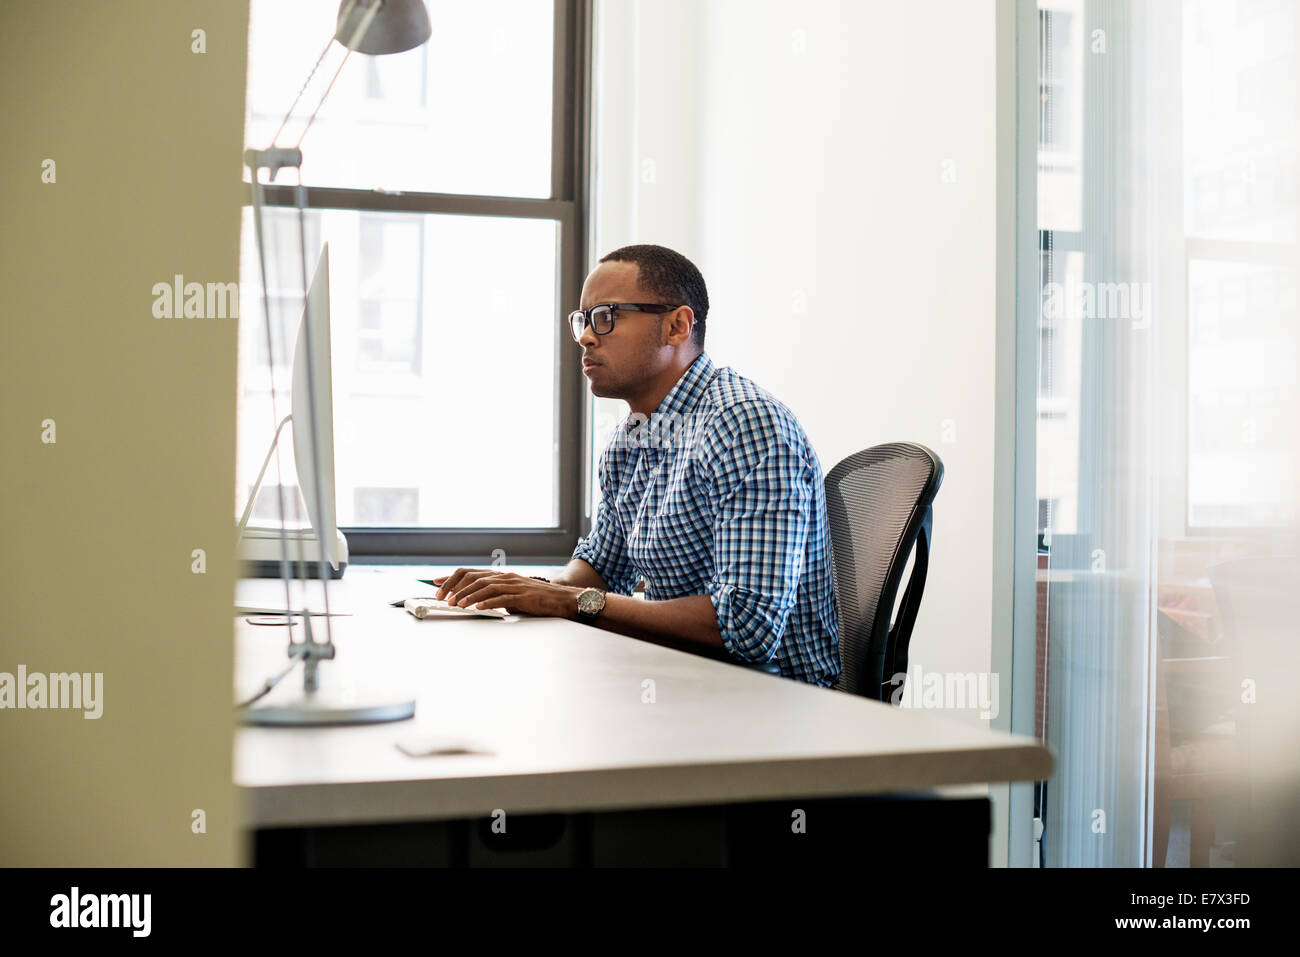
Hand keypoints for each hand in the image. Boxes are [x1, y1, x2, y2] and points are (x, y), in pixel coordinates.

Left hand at [432, 569, 580, 617]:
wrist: (563, 600)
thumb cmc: (537, 600)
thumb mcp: (512, 596)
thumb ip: (496, 597)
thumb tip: (477, 604)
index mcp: (501, 576)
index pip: (471, 572)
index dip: (452, 577)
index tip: (436, 584)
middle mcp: (505, 577)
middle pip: (474, 577)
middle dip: (455, 587)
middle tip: (443, 598)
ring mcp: (514, 585)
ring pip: (485, 587)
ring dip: (469, 596)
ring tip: (456, 604)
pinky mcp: (523, 596)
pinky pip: (502, 598)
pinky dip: (488, 603)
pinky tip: (478, 608)